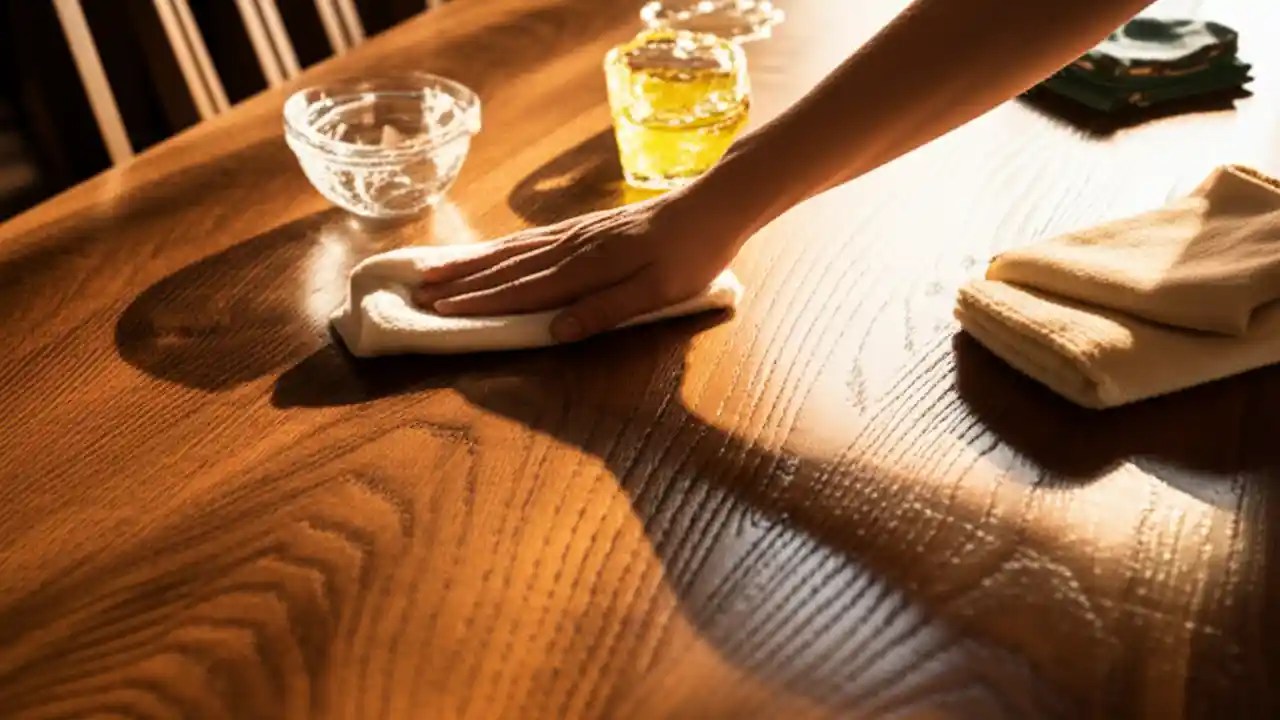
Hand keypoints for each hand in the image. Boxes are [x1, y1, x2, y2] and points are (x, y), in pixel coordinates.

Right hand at [412, 191, 746, 341]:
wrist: (713, 205)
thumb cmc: (692, 257)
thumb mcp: (656, 292)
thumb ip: (605, 311)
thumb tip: (554, 332)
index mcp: (587, 268)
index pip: (523, 290)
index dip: (480, 303)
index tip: (441, 311)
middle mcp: (573, 247)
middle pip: (508, 268)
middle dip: (462, 283)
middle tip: (419, 293)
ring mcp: (578, 233)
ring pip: (514, 250)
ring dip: (474, 263)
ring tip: (437, 270)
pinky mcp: (587, 226)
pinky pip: (532, 238)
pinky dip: (502, 247)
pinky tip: (491, 253)